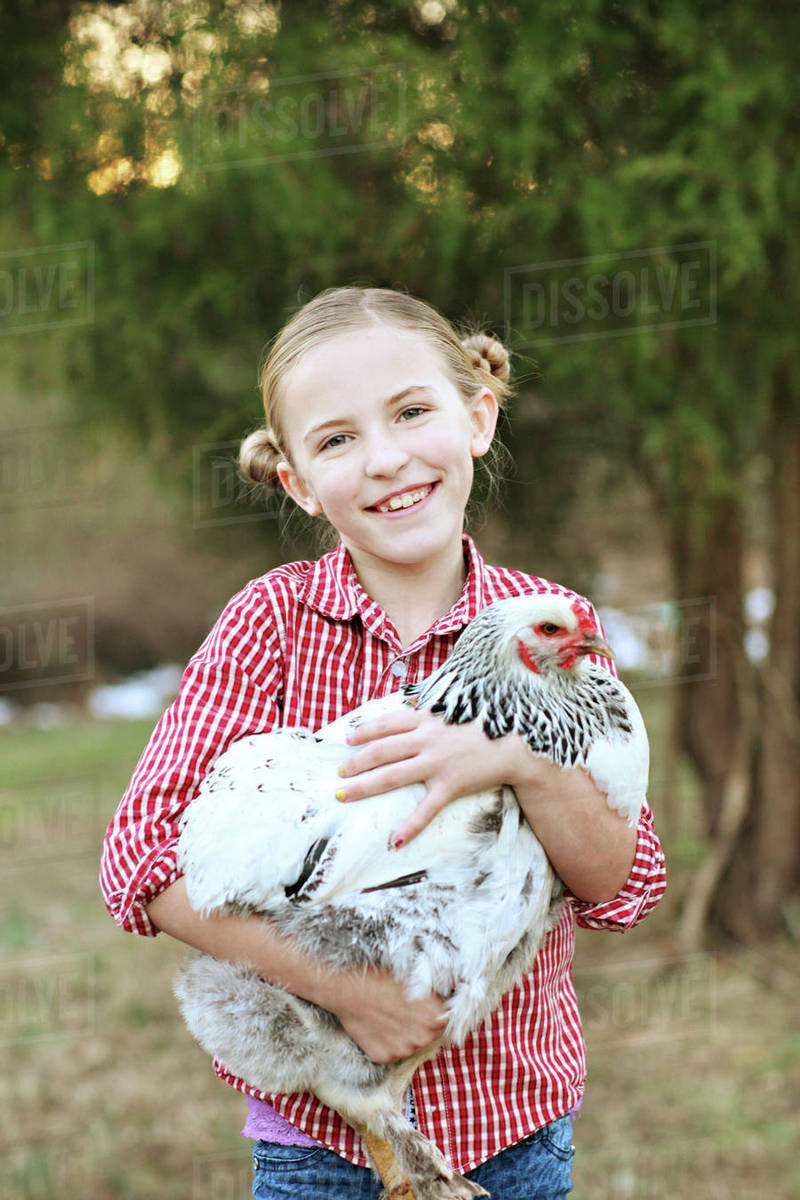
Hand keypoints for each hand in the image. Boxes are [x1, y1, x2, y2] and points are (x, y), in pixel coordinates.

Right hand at [326, 966, 449, 1063]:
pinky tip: (378, 1025)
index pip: (447, 1021)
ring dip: (405, 1035)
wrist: (348, 987)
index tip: (428, 1006)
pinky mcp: (383, 1057)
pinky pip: (392, 1051)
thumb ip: (433, 997)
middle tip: (405, 1009)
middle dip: (422, 1024)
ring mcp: (402, 1050)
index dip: (437, 1012)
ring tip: (389, 1015)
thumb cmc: (382, 976)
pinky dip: (387, 1042)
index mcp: (435, 1017)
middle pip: (431, 1035)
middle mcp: (422, 1038)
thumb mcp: (415, 979)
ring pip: (411, 1044)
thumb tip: (444, 1000)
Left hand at [336, 707, 524, 846]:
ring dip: (364, 787)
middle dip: (355, 762)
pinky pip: (425, 809)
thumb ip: (431, 711)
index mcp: (426, 720)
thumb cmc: (487, 723)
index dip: (364, 731)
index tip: (348, 739)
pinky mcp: (450, 785)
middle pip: (381, 751)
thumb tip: (411, 706)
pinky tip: (394, 841)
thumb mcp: (456, 709)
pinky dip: (410, 826)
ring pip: (392, 776)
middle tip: (338, 773)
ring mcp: (436, 763)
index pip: (387, 724)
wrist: (517, 743)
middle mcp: (427, 740)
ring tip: (344, 795)